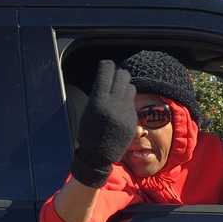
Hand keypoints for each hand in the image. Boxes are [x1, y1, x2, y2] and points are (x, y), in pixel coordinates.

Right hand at [71, 61, 136, 186]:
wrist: (99, 155)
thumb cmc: (89, 132)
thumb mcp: (88, 110)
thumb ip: (99, 93)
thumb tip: (107, 77)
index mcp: (98, 100)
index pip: (106, 70)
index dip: (106, 66)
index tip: (105, 67)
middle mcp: (114, 103)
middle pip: (122, 75)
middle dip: (118, 74)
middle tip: (113, 79)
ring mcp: (125, 110)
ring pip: (130, 86)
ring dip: (124, 86)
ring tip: (118, 93)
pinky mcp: (133, 118)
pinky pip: (132, 100)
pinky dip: (127, 100)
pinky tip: (121, 107)